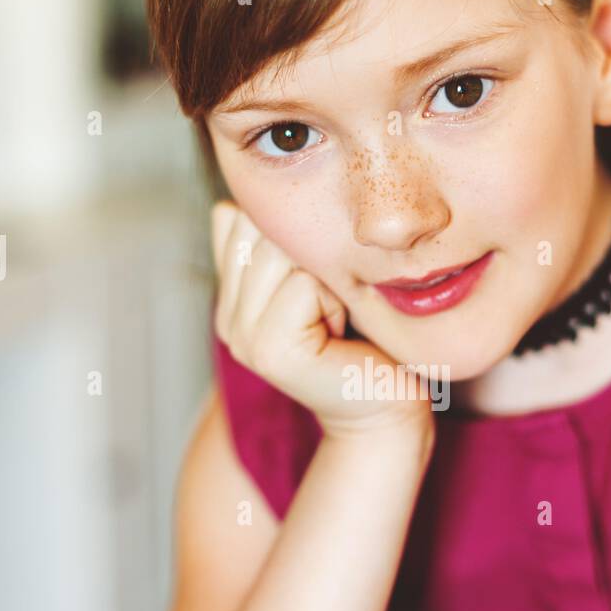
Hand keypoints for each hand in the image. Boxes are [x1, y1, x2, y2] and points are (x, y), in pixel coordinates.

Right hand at [210, 200, 435, 442]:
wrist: (384, 405)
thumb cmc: (363, 339)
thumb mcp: (314, 282)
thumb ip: (272, 249)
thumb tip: (229, 205)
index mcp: (230, 299)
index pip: (239, 218)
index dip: (294, 238)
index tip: (317, 287)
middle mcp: (227, 320)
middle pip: (259, 231)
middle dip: (310, 255)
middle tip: (330, 307)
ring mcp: (241, 339)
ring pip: (281, 253)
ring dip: (325, 278)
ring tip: (334, 319)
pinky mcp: (269, 351)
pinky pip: (302, 285)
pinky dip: (333, 301)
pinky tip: (338, 334)